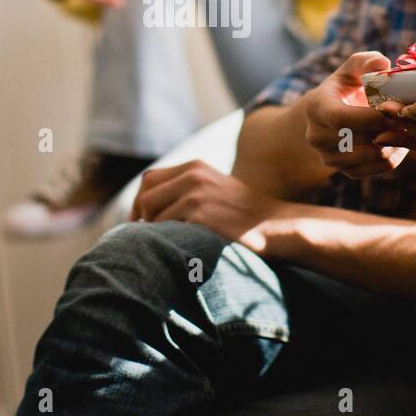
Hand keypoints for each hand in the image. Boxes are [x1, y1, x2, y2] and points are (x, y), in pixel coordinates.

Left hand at [130, 161, 281, 252]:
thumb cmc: (243, 215)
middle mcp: (193, 174)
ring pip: (152, 214)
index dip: (139, 202)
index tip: (141, 223)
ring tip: (167, 245)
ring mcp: (196, 193)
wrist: (275, 226)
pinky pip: (166, 229)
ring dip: (154, 233)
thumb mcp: (214, 189)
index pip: (149, 179)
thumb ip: (186, 189)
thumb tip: (147, 208)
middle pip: (146, 195)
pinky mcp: (201, 213)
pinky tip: (179, 248)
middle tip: (145, 238)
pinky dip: (167, 240)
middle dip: (141, 218)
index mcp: (195, 166)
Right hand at [299, 52, 415, 179]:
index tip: (392, 108)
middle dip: (387, 128)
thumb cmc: (346, 87)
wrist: (329, 118)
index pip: (340, 119)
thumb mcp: (353, 69)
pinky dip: (395, 154)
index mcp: (316, 108)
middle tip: (407, 116)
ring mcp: (330, 157)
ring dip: (393, 141)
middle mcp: (317, 137)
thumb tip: (382, 64)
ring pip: (372, 156)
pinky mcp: (347, 171)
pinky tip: (397, 138)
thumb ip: (366, 62)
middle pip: (359, 139)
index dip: (370, 117)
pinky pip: (380, 168)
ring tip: (402, 125)